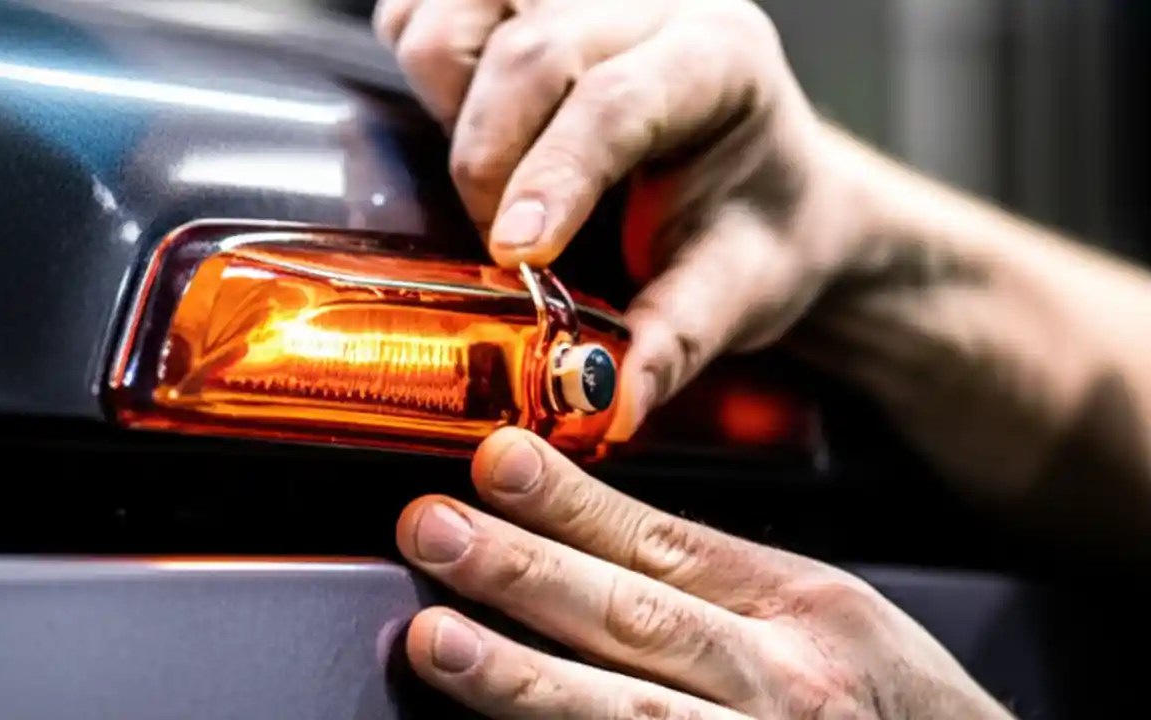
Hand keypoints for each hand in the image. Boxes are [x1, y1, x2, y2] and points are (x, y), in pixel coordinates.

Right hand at [374, 0, 863, 437]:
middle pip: (530, 51)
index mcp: (722, 61)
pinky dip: (425, 64)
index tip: (512, 254)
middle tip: (508, 245)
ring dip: (450, 106)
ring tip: (494, 176)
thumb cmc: (759, 232)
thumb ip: (672, 343)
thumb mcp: (737, 294)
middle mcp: (651, 5)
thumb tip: (604, 403)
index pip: (619, 102)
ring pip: (460, 15)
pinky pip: (428, 7)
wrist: (770, 185)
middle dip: (491, 163)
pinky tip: (467, 122)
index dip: (552, 178)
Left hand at [396, 428, 1012, 718]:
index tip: (498, 460)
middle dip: (526, 573)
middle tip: (435, 529)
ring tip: (437, 642)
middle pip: (636, 620)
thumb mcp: (831, 613)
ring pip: (629, 717)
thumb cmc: (898, 702)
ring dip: (525, 681)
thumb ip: (721, 580)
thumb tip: (589, 535)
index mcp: (804, 609)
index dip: (573, 503)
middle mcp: (783, 685)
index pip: (666, 546)